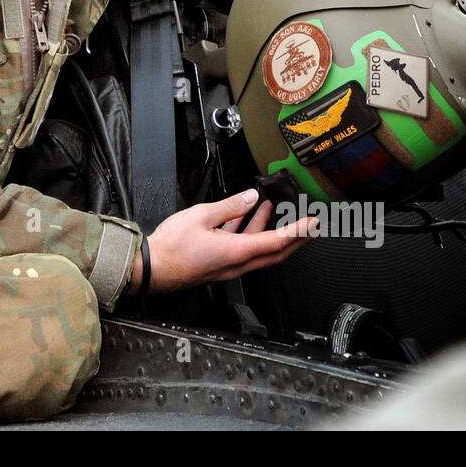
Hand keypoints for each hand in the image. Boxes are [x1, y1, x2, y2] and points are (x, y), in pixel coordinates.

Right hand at [127, 189, 315, 294]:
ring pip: (257, 249)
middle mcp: (237, 264)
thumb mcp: (201, 216)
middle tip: (307, 226)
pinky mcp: (218, 265)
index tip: (314, 224)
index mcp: (237, 252)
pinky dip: (247, 232)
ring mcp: (227, 266)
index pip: (277, 242)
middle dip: (294, 238)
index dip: (299, 232)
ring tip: (270, 207)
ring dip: (267, 229)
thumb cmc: (172, 247)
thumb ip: (229, 206)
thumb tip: (249, 197)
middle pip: (275, 252)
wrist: (151, 268)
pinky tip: (242, 217)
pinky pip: (241, 248)